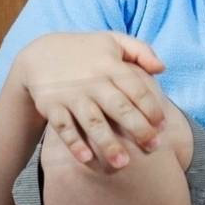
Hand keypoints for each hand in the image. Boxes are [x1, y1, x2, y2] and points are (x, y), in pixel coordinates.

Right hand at [18, 31, 167, 167]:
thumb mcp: (114, 40)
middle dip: (138, 128)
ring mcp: (71, 95)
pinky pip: (63, 127)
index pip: (136, 88)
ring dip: (107, 142)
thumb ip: (141, 51)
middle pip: (119, 107)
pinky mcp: (51, 106)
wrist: (41, 54)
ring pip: (92, 121)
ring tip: (122, 164)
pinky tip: (86, 159)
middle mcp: (92, 81)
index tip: (163, 126)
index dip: (151, 108)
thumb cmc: (88, 51)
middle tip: (153, 147)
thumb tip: (162, 69)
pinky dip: (73, 143)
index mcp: (110, 64)